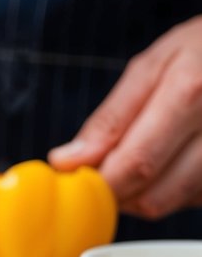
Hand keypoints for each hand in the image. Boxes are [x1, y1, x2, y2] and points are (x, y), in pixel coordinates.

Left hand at [48, 16, 201, 218]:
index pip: (136, 163)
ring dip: (140, 195)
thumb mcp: (152, 67)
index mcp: (191, 92)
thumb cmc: (200, 52)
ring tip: (138, 158)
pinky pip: (191, 200)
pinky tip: (170, 160)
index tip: (76, 179)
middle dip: (115, 194)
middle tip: (102, 170)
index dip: (98, 183)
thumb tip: (67, 162)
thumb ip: (109, 118)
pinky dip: (169, 191)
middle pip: (153, 197)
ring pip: (169, 205)